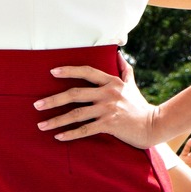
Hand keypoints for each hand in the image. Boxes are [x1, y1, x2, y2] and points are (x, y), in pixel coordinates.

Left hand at [34, 63, 162, 146]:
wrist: (153, 125)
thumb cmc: (140, 105)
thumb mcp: (132, 85)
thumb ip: (124, 70)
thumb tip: (119, 54)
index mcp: (111, 82)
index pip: (87, 72)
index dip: (69, 71)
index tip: (52, 72)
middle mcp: (107, 94)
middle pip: (75, 94)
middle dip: (53, 100)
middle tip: (37, 105)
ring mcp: (107, 110)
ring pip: (76, 115)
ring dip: (56, 120)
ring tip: (41, 125)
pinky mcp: (109, 125)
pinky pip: (85, 130)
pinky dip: (70, 134)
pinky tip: (58, 136)